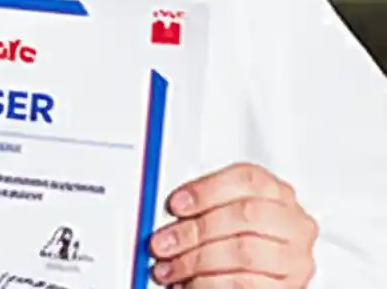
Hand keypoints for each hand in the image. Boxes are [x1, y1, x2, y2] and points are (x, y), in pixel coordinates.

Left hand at [149, 163, 317, 286]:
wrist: (255, 280)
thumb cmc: (234, 242)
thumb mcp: (222, 214)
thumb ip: (203, 208)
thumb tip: (168, 211)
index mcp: (276, 193)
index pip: (247, 179)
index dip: (207, 190)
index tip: (175, 205)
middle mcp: (293, 223)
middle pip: (244, 216)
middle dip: (195, 230)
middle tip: (162, 243)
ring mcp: (295, 258)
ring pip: (243, 252)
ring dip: (196, 261)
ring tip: (169, 269)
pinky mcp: (289, 287)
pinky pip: (243, 284)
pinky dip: (209, 284)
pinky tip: (190, 283)